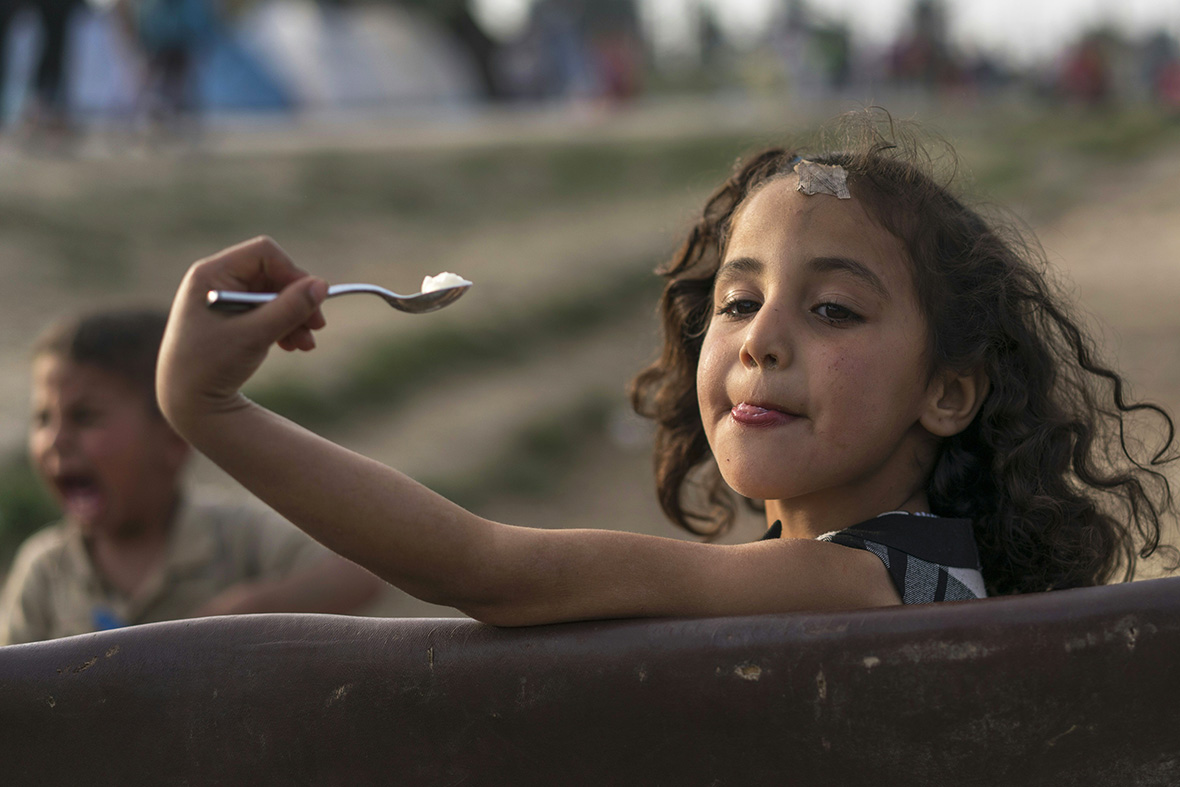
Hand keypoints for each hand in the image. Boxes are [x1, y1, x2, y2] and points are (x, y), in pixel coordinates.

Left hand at [157, 237, 327, 431]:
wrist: (187, 403)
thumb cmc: (211, 366)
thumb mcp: (254, 335)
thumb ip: (289, 309)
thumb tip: (322, 285)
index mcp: (212, 274)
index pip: (263, 254)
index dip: (291, 272)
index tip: (311, 300)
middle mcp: (217, 280)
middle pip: (273, 274)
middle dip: (297, 300)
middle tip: (318, 326)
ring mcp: (226, 298)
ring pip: (275, 294)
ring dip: (295, 316)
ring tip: (306, 344)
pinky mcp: (234, 317)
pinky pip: (269, 310)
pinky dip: (285, 325)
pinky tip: (293, 346)